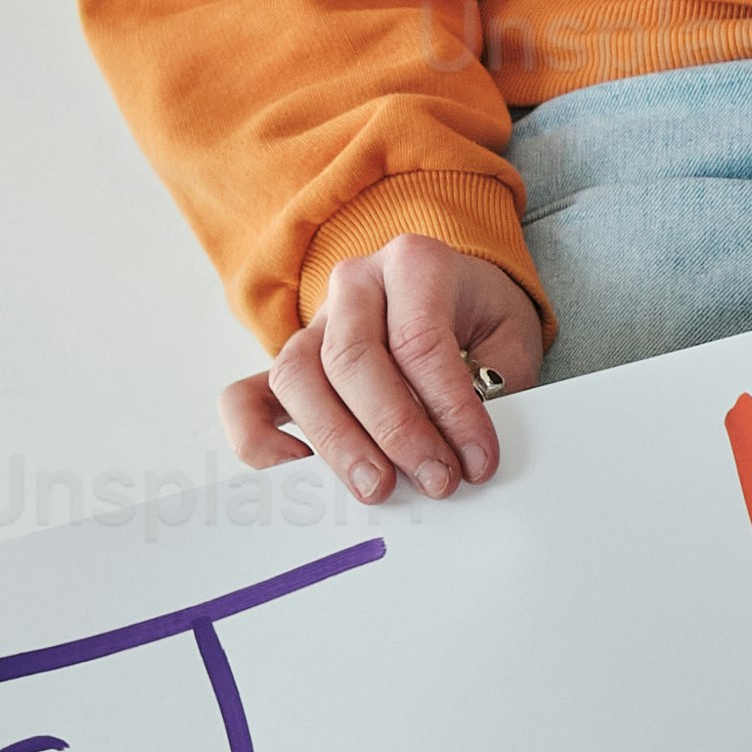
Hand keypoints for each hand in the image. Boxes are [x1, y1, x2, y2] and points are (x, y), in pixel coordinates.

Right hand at [220, 238, 547, 503]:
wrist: (460, 296)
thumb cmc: (482, 322)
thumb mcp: (508, 340)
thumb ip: (494, 386)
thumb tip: (467, 454)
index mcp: (414, 264)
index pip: (420, 341)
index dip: (450, 409)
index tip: (477, 462)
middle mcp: (355, 285)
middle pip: (352, 358)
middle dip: (394, 430)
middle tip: (433, 481)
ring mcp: (313, 324)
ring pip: (296, 377)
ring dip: (335, 442)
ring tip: (377, 488)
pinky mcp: (289, 365)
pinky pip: (243, 398)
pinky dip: (258, 440)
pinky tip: (298, 471)